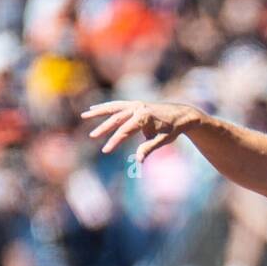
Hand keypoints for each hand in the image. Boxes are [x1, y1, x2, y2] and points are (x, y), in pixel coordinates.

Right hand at [81, 100, 199, 164]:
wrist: (181, 115)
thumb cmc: (172, 129)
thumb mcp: (163, 141)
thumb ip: (148, 149)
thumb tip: (138, 161)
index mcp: (144, 117)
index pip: (125, 131)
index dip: (114, 141)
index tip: (106, 150)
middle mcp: (138, 108)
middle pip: (116, 119)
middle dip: (103, 128)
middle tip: (92, 137)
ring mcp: (136, 104)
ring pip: (113, 108)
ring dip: (99, 112)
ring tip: (85, 115)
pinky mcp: (135, 104)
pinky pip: (117, 105)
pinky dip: (106, 107)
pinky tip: (94, 109)